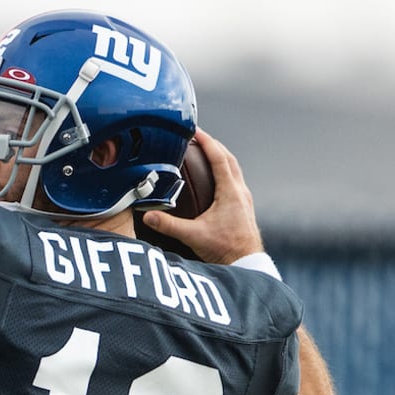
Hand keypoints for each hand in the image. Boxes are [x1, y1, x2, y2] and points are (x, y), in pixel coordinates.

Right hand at [140, 130, 263, 264]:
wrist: (247, 263)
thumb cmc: (225, 250)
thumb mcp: (193, 236)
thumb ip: (169, 225)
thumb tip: (147, 215)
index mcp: (230, 192)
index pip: (218, 158)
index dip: (206, 141)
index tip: (194, 130)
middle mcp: (240, 191)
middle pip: (228, 158)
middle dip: (212, 144)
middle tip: (196, 136)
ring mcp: (244, 199)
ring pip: (234, 168)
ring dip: (220, 156)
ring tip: (205, 151)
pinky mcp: (244, 207)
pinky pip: (234, 180)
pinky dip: (224, 170)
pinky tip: (214, 178)